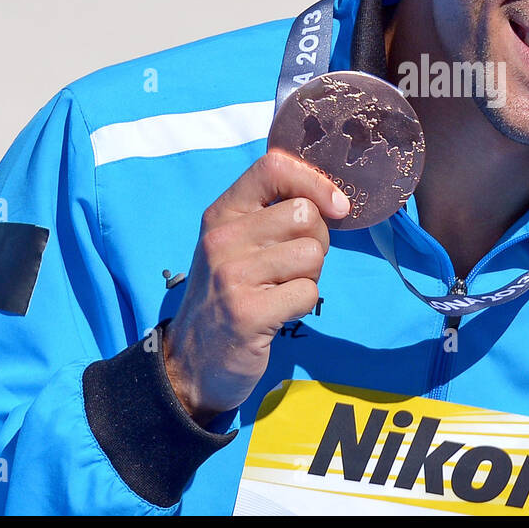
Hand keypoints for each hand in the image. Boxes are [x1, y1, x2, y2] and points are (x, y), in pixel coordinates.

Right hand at [163, 149, 350, 424]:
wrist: (191, 361)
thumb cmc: (229, 294)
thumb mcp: (237, 244)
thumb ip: (272, 213)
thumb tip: (334, 199)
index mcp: (222, 213)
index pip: (273, 166)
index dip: (316, 181)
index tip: (337, 206)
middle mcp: (222, 238)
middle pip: (306, 214)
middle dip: (318, 241)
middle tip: (294, 266)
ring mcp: (232, 275)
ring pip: (313, 254)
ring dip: (311, 275)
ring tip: (281, 289)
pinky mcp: (247, 312)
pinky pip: (308, 292)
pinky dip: (304, 304)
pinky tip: (278, 312)